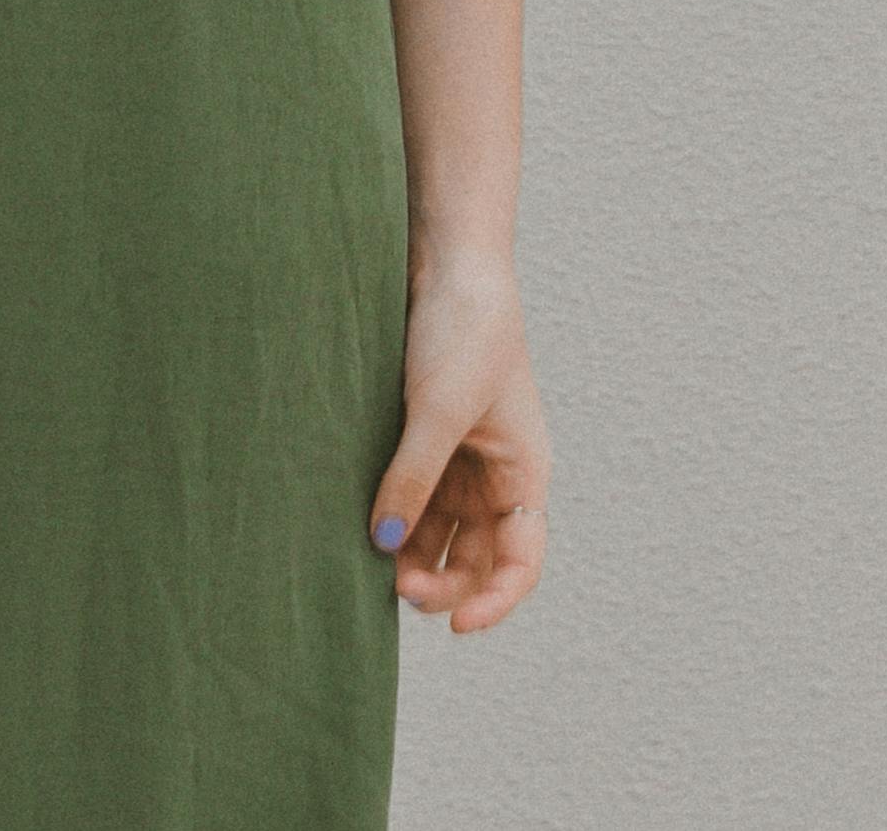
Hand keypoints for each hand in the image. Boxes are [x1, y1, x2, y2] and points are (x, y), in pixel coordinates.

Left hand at [368, 249, 551, 634]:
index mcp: (523, 471)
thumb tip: (384, 544)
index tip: (457, 627)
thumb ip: (413, 479)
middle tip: (396, 591)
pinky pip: (411, 496)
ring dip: (411, 556)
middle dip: (442, 584)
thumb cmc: (463, 329)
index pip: (521, 560)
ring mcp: (458, 457)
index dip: (495, 602)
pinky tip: (364, 528)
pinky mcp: (422, 437)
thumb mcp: (438, 408)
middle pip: (475, 557)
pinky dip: (392, 518)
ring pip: (438, 533)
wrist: (444, 259)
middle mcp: (494, 473)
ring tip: (371, 565)